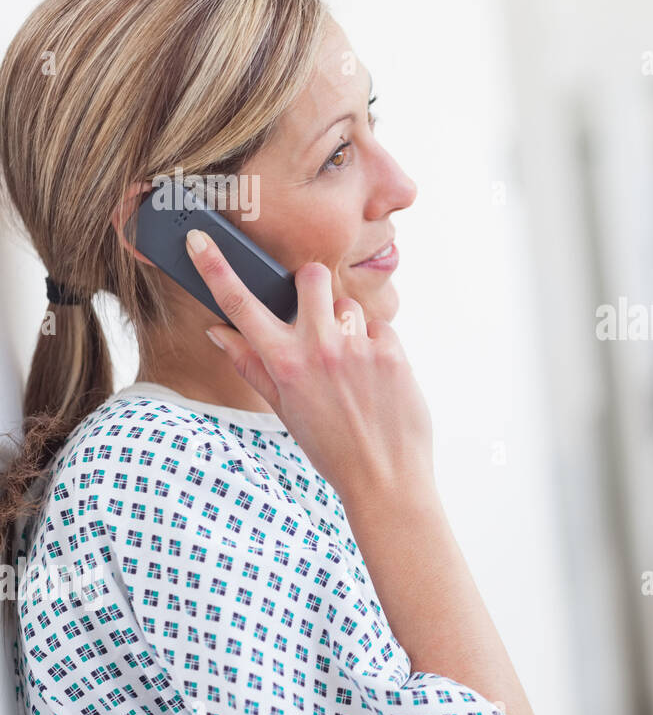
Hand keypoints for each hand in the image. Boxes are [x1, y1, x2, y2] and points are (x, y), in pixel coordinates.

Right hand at [185, 229, 433, 508]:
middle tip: (317, 314)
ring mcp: (356, 347)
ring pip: (348, 304)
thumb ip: (251, 365)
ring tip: (352, 366)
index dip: (215, 267)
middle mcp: (317, 348)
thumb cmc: (331, 447)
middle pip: (310, 277)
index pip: (240, 304)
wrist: (385, 478)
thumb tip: (217, 331)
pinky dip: (377, 346)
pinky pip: (380, 327)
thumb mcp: (282, 409)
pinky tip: (377, 378)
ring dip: (347, 325)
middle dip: (312, 287)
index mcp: (283, 364)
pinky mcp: (391, 350)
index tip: (198, 237)